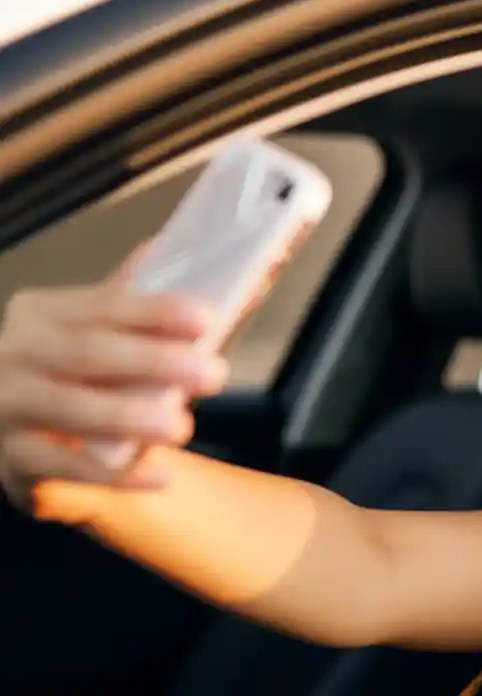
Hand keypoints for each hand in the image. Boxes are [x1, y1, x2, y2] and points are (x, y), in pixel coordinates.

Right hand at [0, 244, 227, 512]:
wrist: (26, 440)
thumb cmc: (77, 378)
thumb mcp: (97, 333)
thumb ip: (133, 302)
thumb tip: (183, 251)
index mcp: (42, 313)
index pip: (103, 305)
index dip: (155, 311)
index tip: (206, 319)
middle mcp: (14, 353)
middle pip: (88, 352)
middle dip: (154, 362)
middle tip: (214, 373)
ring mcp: (5, 406)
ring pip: (68, 408)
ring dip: (129, 417)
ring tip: (182, 427)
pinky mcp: (10, 459)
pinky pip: (64, 466)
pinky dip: (116, 476)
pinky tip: (160, 477)